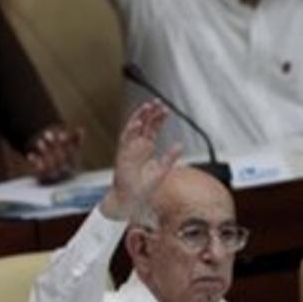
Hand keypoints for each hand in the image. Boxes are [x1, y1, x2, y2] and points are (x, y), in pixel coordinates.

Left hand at [27, 124, 83, 183]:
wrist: (57, 182)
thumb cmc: (66, 162)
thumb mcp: (72, 153)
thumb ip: (76, 142)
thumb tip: (81, 129)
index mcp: (74, 167)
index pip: (72, 155)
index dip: (67, 144)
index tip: (61, 134)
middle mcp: (64, 174)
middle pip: (60, 159)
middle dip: (54, 145)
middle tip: (47, 133)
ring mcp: (54, 178)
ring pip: (49, 165)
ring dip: (44, 152)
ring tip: (39, 141)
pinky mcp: (43, 180)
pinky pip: (38, 171)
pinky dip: (35, 162)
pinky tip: (30, 154)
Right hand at [101, 102, 181, 220]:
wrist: (131, 200)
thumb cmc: (144, 187)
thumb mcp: (162, 171)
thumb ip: (170, 157)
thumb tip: (180, 144)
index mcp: (146, 148)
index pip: (152, 128)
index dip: (159, 118)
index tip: (166, 108)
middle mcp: (137, 146)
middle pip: (144, 125)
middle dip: (150, 113)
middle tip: (158, 101)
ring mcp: (129, 150)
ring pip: (133, 129)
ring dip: (139, 117)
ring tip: (147, 106)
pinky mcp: (123, 156)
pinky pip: (126, 141)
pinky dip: (131, 131)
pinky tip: (138, 123)